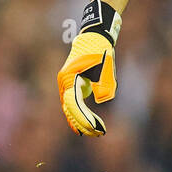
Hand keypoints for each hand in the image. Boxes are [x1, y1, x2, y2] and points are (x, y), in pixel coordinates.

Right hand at [57, 3, 119, 134]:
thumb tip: (101, 99)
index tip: (95, 127)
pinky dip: (77, 116)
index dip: (84, 118)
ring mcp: (66, 85)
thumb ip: (104, 83)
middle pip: (70, 109)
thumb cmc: (101, 51)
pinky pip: (71, 105)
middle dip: (84, 123)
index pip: (74, 104)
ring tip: (95, 133)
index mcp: (70, 77)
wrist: (94, 38)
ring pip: (69, 109)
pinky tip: (83, 128)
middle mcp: (64, 83)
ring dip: (81, 122)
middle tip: (98, 133)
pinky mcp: (71, 87)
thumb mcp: (106, 66)